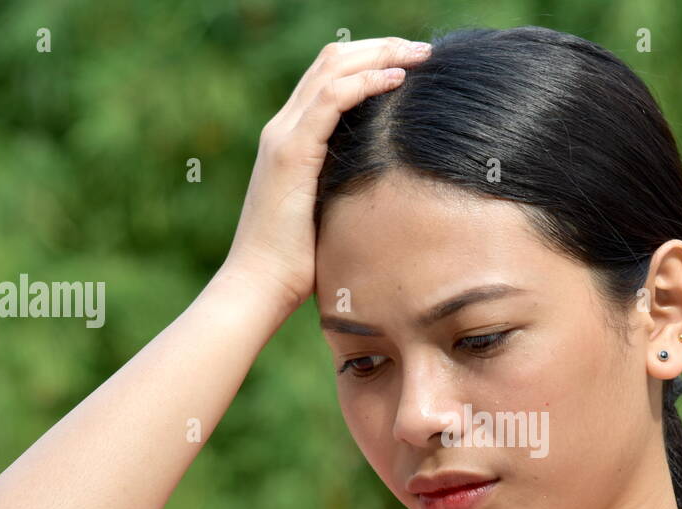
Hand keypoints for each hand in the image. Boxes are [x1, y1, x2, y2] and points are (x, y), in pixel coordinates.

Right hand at [221, 36, 432, 322]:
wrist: (258, 287)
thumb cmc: (298, 265)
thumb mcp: (331, 216)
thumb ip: (348, 192)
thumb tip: (389, 195)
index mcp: (291, 140)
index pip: (328, 79)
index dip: (369, 61)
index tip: (412, 65)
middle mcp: (282, 129)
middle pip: (331, 62)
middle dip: (380, 48)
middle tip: (423, 50)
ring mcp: (283, 137)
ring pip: (332, 70)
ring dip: (380, 55)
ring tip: (418, 55)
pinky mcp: (291, 153)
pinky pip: (330, 100)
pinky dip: (366, 82)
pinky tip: (397, 79)